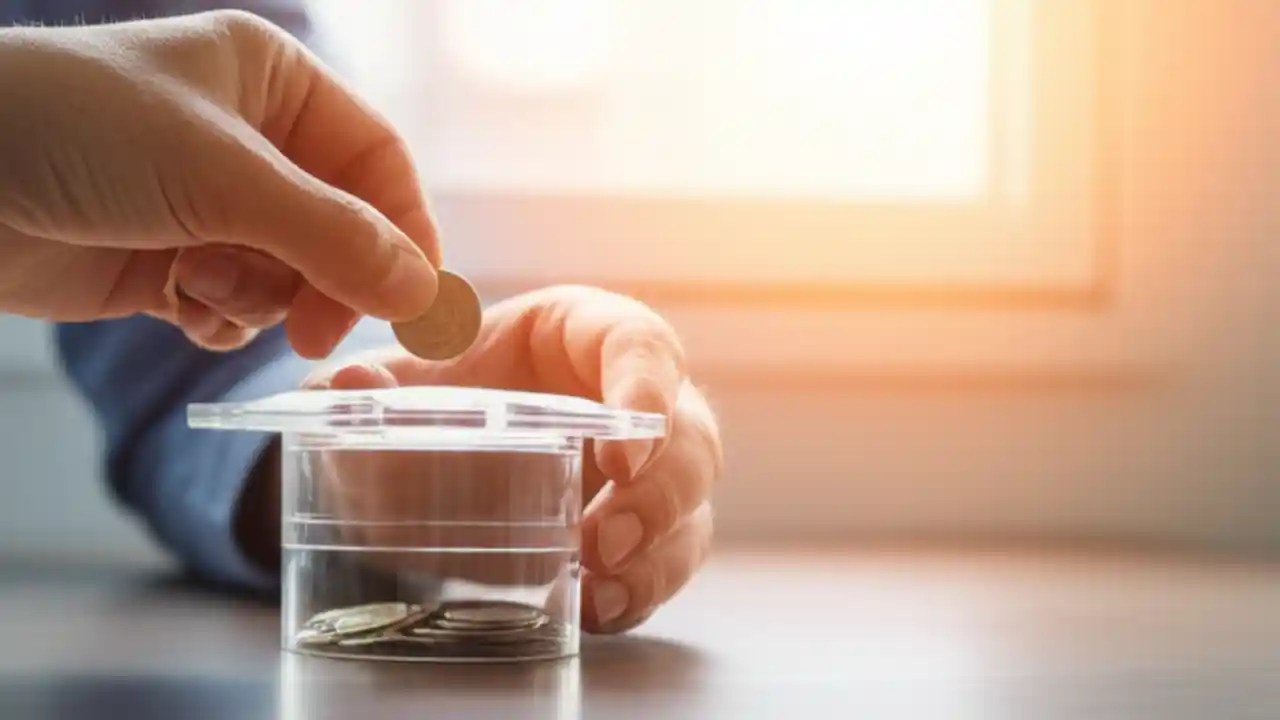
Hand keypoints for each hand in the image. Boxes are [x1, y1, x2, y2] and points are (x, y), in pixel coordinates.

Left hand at [0, 11, 438, 356]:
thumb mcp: (222, 175)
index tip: (414, 298)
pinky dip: (218, 318)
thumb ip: (332, 236)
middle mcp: (252, 141)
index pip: (377, 160)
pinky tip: (176, 304)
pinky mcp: (171, 260)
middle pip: (342, 228)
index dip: (404, 228)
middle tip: (315, 327)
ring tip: (196, 282)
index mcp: (274, 83)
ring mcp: (210, 204)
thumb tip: (425, 294)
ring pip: (291, 275)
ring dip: (256, 296)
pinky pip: (238, 306)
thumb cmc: (76, 132)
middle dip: (325, 278)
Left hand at [301, 286, 721, 632]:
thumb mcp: (394, 387)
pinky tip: (599, 608)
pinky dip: (643, 589)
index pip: (642, 345)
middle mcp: (630, 398)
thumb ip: (370, 388)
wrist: (424, 457)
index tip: (620, 450)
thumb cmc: (433, 395)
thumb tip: (350, 390)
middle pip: (690, 433)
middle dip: (659, 491)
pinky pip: (670, 560)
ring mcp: (643, 467)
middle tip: (602, 538)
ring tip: (599, 585)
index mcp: (583, 334)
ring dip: (658, 550)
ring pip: (691, 504)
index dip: (647, 390)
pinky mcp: (640, 528)